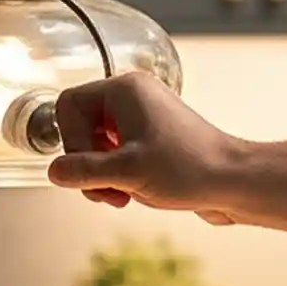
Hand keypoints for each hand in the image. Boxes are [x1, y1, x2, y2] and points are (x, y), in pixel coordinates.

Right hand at [48, 72, 245, 225]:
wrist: (232, 182)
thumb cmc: (190, 168)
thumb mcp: (126, 172)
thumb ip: (83, 171)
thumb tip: (54, 171)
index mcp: (124, 90)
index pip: (68, 106)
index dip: (70, 142)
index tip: (88, 168)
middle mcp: (132, 97)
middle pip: (80, 128)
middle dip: (86, 164)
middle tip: (105, 190)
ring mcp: (142, 118)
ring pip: (95, 145)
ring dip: (100, 176)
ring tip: (119, 195)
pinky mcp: (150, 139)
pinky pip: (114, 154)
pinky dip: (115, 177)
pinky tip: (131, 192)